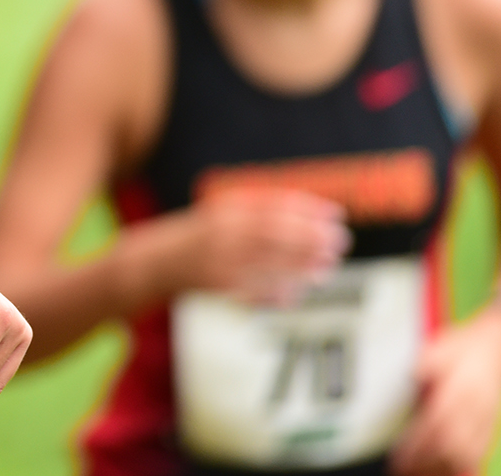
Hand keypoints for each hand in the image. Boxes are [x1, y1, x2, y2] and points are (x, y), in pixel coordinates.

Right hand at [169, 188, 348, 304]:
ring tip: (327, 266)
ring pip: (271, 265)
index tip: (336, 214)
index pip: (273, 209)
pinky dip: (283, 290)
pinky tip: (300, 289)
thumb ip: (266, 208)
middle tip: (340, 241)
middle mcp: (223, 236)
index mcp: (225, 212)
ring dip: (304, 266)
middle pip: (276, 236)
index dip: (308, 211)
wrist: (160, 262)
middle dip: (312, 238)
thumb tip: (316, 213)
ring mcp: (222, 263)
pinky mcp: (222, 289)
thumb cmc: (203, 234)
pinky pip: (259, 291)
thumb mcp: (227, 211)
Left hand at [389, 308, 500, 475]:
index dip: (418, 446)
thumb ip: (429, 359)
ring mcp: (487, 420)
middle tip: (403, 472)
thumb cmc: (466, 347)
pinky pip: (480, 453)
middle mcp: (476, 408)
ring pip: (467, 454)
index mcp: (462, 388)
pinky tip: (450, 474)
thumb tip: (414, 371)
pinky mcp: (492, 427)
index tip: (400, 458)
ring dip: (443, 470)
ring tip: (419, 475)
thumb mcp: (443, 344)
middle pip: (451, 446)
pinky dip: (464, 468)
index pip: (438, 424)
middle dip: (427, 464)